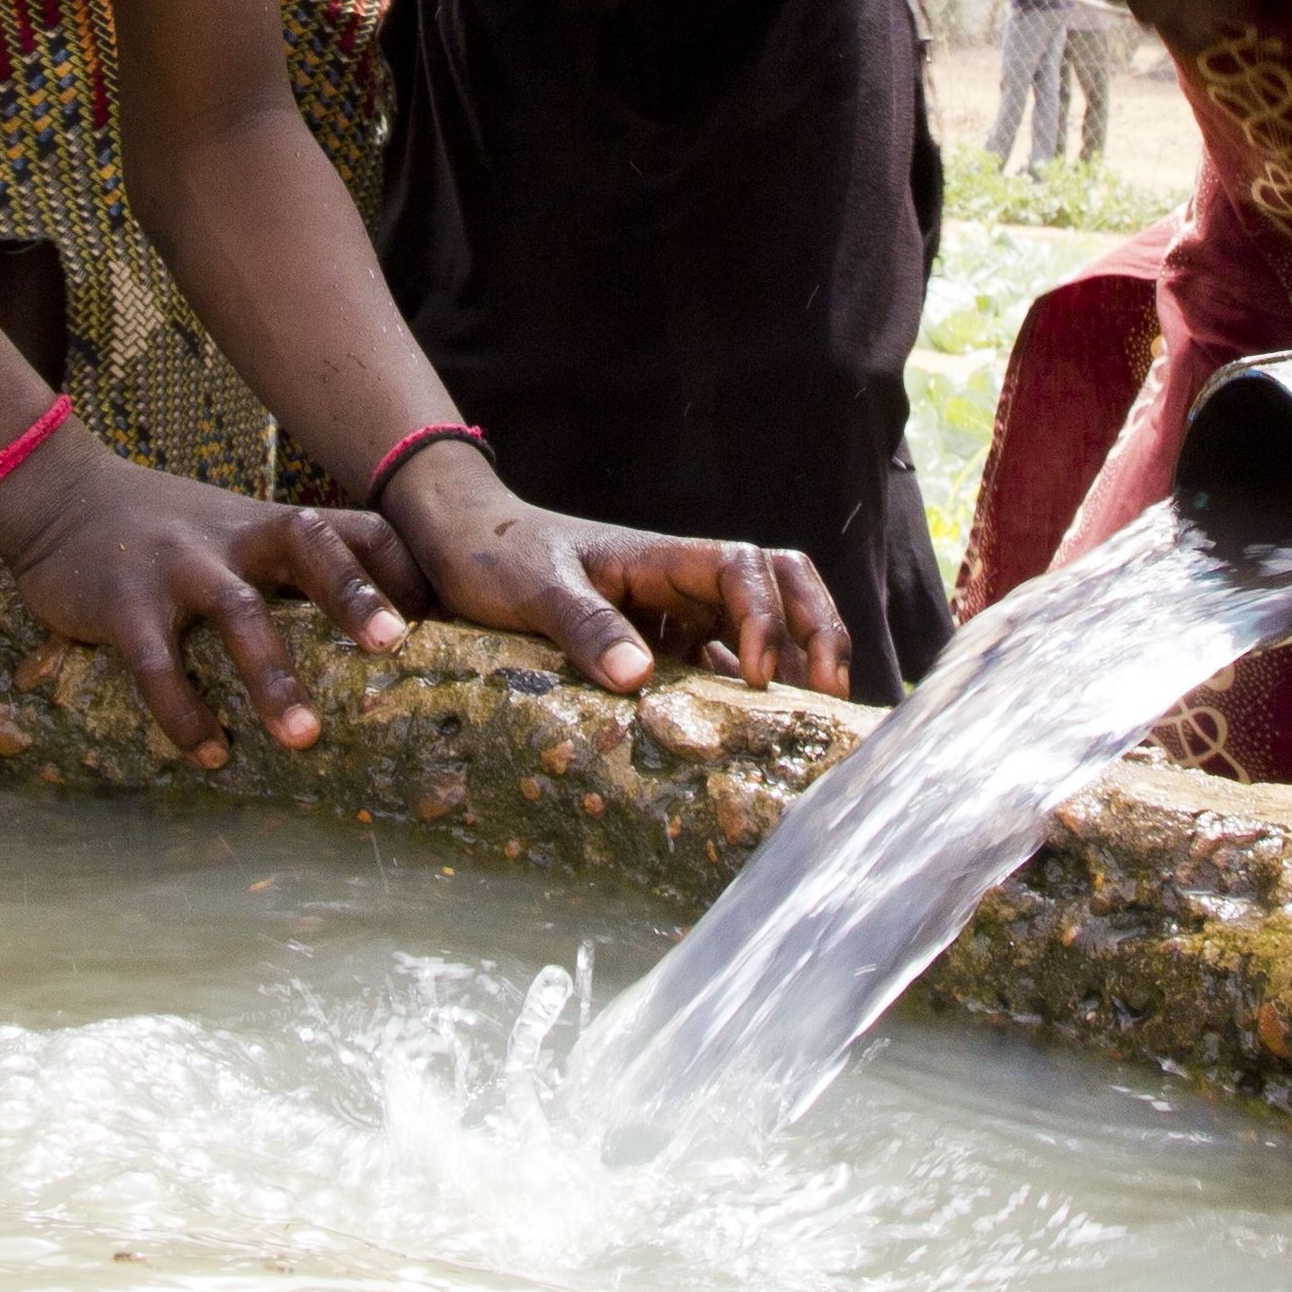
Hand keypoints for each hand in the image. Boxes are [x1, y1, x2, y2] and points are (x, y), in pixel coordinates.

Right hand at [0, 436, 412, 765]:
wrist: (59, 497)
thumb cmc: (168, 533)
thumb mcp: (235, 534)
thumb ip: (290, 573)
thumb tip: (372, 638)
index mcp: (270, 524)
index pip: (354, 528)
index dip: (400, 567)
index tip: (436, 617)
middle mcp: (234, 537)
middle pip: (307, 547)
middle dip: (351, 595)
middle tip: (392, 646)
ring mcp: (178, 566)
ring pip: (238, 611)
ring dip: (272, 675)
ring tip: (304, 737)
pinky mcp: (123, 601)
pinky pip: (157, 660)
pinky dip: (183, 709)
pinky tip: (208, 752)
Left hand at [391, 451, 849, 696]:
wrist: (458, 548)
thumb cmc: (495, 554)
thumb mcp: (535, 588)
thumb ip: (585, 626)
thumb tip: (639, 679)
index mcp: (664, 557)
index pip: (749, 567)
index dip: (769, 616)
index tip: (757, 675)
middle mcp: (683, 584)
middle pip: (784, 585)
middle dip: (819, 629)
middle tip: (834, 694)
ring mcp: (675, 617)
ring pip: (762, 630)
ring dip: (796, 666)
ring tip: (816, 724)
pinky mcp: (657, 651)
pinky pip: (718, 670)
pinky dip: (745, 701)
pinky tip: (753, 743)